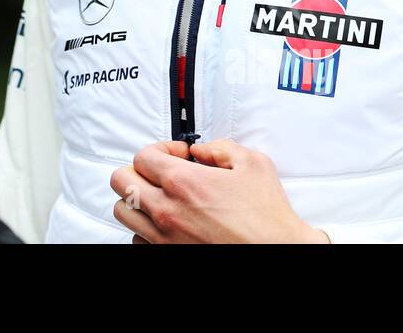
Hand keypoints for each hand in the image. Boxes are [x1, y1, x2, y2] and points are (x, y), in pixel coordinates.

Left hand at [109, 138, 328, 243]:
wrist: (280, 252)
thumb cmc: (267, 218)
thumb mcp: (253, 164)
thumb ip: (220, 147)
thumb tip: (202, 150)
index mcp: (183, 183)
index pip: (142, 155)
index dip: (160, 149)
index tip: (177, 155)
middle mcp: (167, 210)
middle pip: (122, 181)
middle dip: (139, 170)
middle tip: (161, 172)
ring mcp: (164, 237)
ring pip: (124, 211)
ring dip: (137, 199)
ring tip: (160, 197)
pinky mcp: (167, 255)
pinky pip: (138, 239)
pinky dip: (146, 228)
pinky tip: (167, 223)